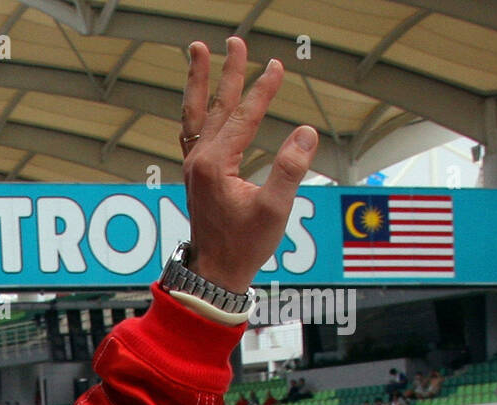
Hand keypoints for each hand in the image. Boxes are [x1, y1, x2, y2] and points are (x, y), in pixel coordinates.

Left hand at [180, 36, 318, 293]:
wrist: (216, 271)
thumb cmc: (244, 244)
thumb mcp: (274, 209)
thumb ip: (289, 169)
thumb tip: (305, 132)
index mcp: (215, 165)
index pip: (243, 117)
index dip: (262, 90)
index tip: (278, 65)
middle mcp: (199, 160)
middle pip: (215, 106)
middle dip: (227, 72)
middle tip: (234, 41)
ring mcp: (193, 166)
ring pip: (195, 113)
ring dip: (198, 81)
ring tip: (198, 51)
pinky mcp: (194, 173)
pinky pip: (191, 130)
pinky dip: (195, 107)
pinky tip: (198, 97)